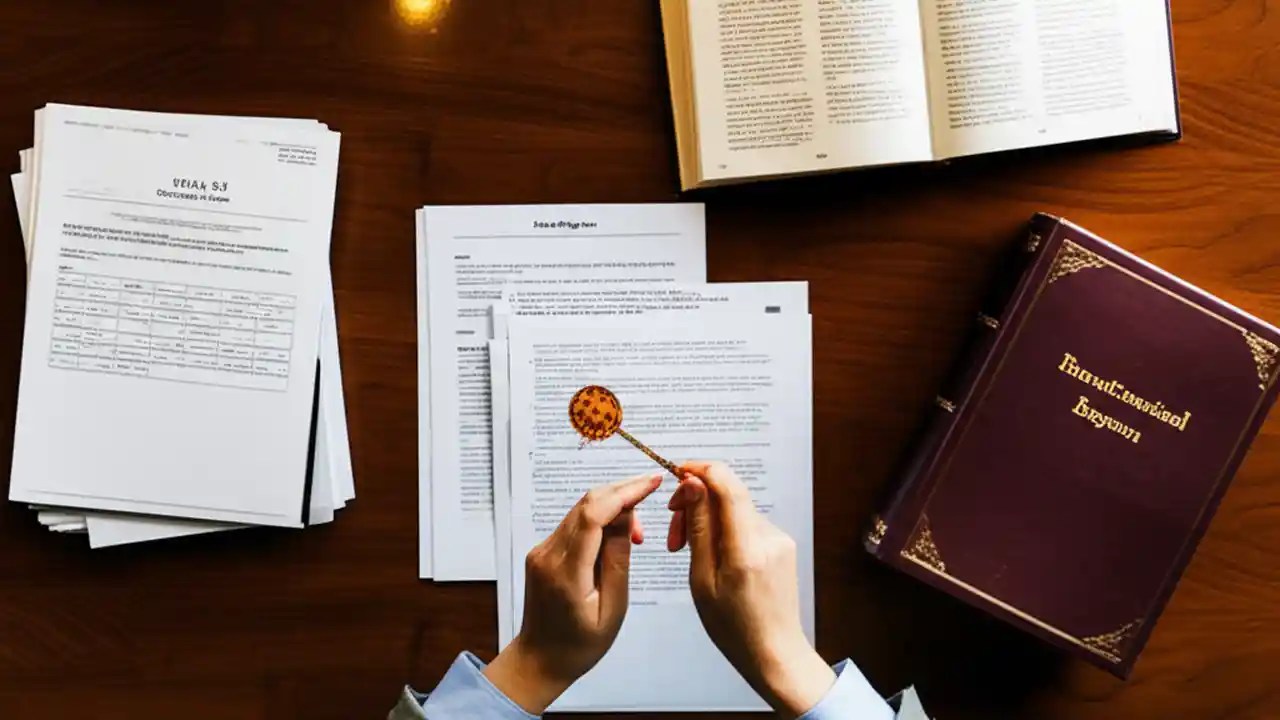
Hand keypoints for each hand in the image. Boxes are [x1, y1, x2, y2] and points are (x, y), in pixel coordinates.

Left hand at [484, 473, 662, 713]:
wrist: (540, 659)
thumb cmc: (581, 644)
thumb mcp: (613, 607)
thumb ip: (619, 559)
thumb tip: (628, 515)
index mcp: (567, 572)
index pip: (593, 515)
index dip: (624, 492)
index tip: (652, 482)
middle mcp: (548, 554)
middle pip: (586, 504)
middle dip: (622, 494)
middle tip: (651, 503)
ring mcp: (541, 551)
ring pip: (581, 510)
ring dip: (612, 508)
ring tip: (636, 535)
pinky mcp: (542, 551)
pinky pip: (574, 523)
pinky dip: (598, 521)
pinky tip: (616, 539)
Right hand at [668, 461, 834, 718]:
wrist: (775, 653)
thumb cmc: (733, 628)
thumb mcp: (702, 580)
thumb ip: (699, 529)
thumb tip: (693, 486)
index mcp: (745, 548)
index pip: (727, 485)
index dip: (700, 470)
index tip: (677, 475)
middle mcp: (768, 537)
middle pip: (727, 495)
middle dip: (695, 504)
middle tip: (673, 534)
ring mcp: (779, 539)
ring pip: (735, 511)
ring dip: (707, 521)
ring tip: (690, 553)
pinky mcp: (782, 546)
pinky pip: (746, 525)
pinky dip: (724, 532)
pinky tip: (713, 558)